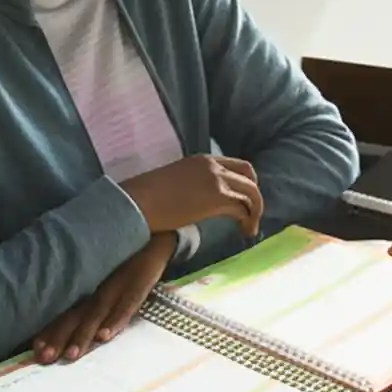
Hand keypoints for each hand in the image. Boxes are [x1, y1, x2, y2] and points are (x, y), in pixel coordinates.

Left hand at [33, 234, 176, 363]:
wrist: (152, 227)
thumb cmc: (122, 251)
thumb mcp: (100, 264)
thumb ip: (82, 284)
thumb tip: (53, 304)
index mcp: (87, 283)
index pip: (64, 309)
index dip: (49, 329)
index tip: (34, 349)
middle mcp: (97, 285)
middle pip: (75, 315)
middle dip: (59, 337)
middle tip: (46, 358)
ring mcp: (118, 285)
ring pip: (96, 313)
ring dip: (83, 334)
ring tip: (72, 354)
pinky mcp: (139, 283)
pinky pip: (127, 305)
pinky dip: (115, 320)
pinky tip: (105, 336)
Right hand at [120, 155, 263, 237]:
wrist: (137, 201)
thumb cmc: (146, 196)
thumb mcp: (175, 182)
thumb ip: (193, 186)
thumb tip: (198, 203)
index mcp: (202, 160)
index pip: (236, 166)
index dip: (245, 182)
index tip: (243, 199)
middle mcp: (213, 166)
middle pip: (249, 175)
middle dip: (255, 195)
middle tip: (252, 214)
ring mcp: (216, 181)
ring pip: (251, 192)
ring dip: (255, 211)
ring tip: (249, 228)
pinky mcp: (216, 199)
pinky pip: (242, 208)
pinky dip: (247, 221)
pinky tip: (244, 232)